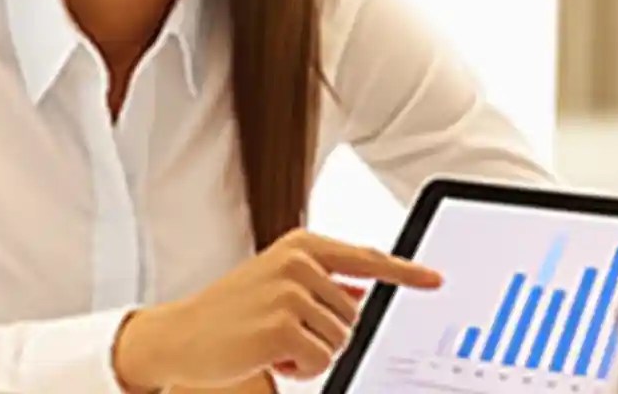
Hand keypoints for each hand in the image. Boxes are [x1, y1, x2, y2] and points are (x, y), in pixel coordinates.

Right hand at [113, 229, 441, 390]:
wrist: (181, 335)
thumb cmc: (231, 312)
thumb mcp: (277, 285)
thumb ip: (322, 284)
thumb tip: (361, 292)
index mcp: (302, 246)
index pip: (366, 258)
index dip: (406, 272)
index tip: (436, 279)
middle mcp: (299, 263)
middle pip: (356, 314)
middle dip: (327, 334)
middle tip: (283, 332)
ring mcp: (290, 293)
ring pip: (341, 340)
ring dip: (312, 353)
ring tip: (273, 343)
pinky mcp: (282, 327)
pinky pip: (321, 361)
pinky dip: (301, 370)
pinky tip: (270, 358)